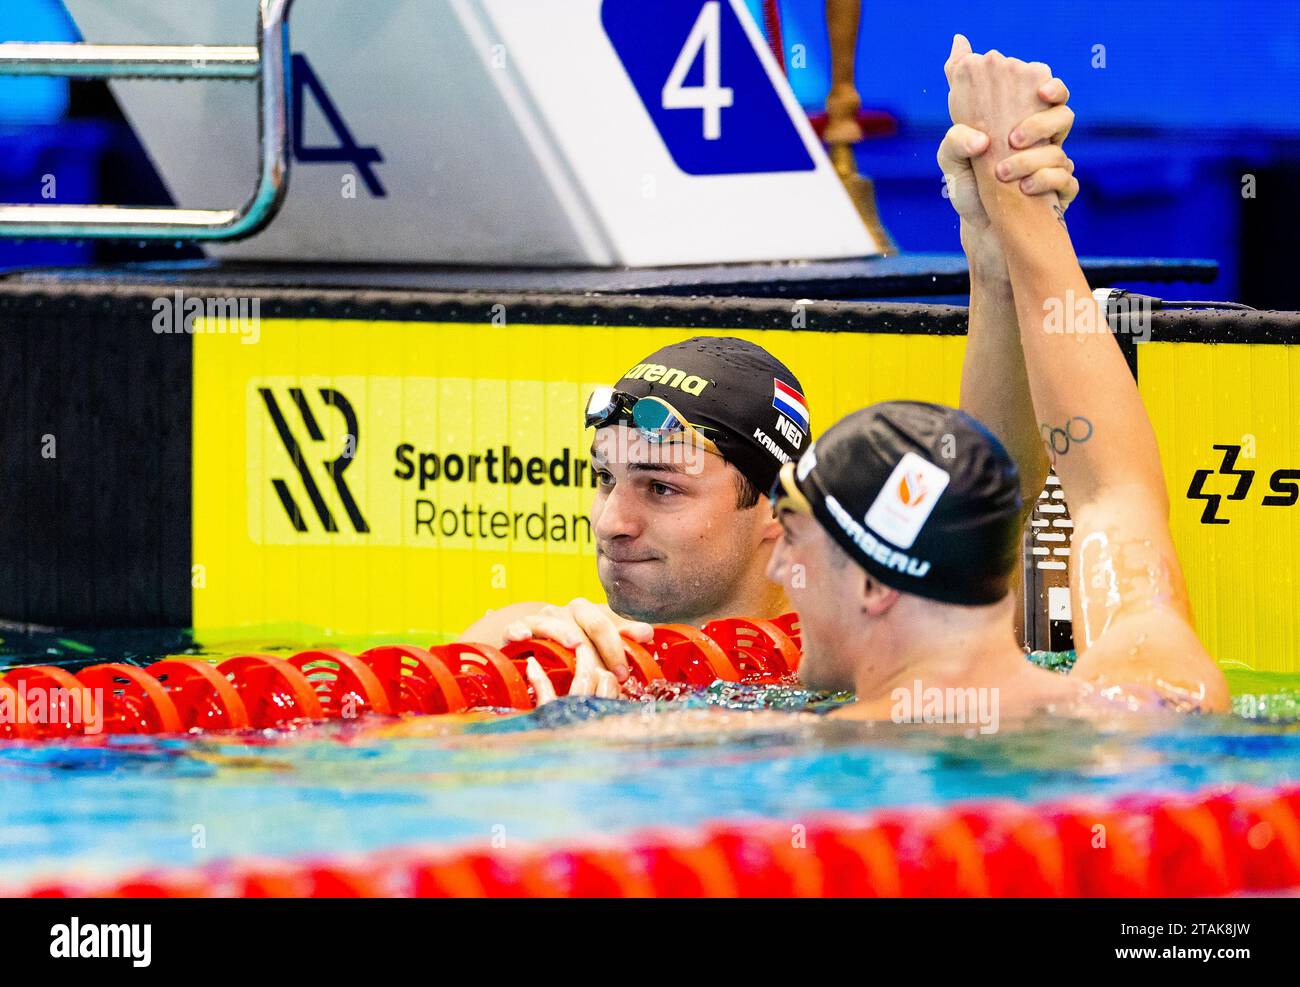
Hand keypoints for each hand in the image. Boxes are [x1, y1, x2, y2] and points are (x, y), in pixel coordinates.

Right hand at [503, 597, 653, 700]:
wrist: (533, 643)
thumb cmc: (573, 645)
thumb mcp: (599, 641)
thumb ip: (623, 637)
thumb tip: (648, 633)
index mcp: (586, 611)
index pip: (604, 624)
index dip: (616, 647)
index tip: (624, 673)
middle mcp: (564, 612)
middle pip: (582, 623)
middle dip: (597, 650)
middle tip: (607, 674)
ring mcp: (540, 619)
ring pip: (552, 623)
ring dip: (563, 633)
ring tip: (576, 645)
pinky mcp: (516, 629)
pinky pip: (516, 627)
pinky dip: (518, 630)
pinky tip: (524, 637)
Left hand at [940, 35, 1077, 277]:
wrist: (979, 229)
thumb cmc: (968, 186)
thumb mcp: (950, 154)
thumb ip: (955, 115)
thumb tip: (960, 56)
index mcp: (1023, 123)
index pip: (1047, 92)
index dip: (1050, 86)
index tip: (1040, 91)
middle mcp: (1044, 142)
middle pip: (1064, 115)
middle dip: (1042, 123)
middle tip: (1013, 139)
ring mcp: (1055, 167)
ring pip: (1062, 152)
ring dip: (1033, 161)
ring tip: (1003, 174)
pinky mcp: (1060, 195)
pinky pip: (1067, 182)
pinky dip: (1046, 184)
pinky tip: (1024, 189)